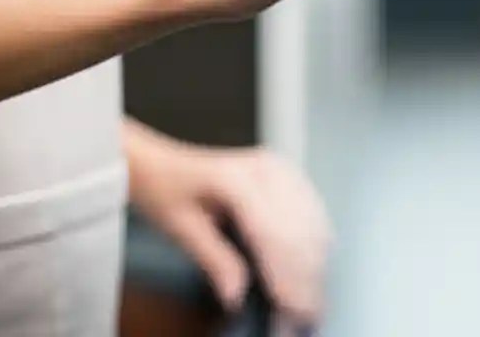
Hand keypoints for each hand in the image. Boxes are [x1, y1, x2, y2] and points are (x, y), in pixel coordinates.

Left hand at [124, 122, 332, 324]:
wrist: (164, 164)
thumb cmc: (167, 190)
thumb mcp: (180, 228)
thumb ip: (214, 260)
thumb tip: (237, 295)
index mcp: (236, 178)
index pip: (272, 233)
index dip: (285, 275)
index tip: (289, 308)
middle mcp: (268, 169)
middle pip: (300, 233)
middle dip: (304, 280)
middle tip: (300, 316)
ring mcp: (284, 171)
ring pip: (315, 228)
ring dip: (315, 270)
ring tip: (307, 304)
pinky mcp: (292, 179)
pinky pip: (315, 219)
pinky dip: (316, 252)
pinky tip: (310, 276)